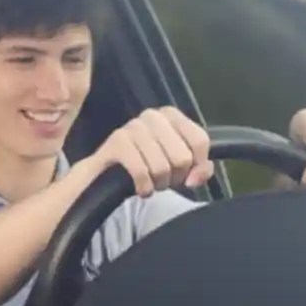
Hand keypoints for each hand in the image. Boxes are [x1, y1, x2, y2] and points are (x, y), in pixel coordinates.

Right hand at [91, 107, 213, 197]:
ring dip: (159, 184)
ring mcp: (132, 127)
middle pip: (181, 157)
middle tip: (164, 180)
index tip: (189, 178)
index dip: (198, 165)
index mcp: (170, 115)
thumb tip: (194, 178)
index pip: (199, 140)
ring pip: (161, 167)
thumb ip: (199, 168)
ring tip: (151, 183)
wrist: (106, 172)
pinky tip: (141, 189)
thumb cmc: (147, 163)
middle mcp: (152, 116)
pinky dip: (144, 187)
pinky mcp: (116, 142)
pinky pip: (141, 172)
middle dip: (175, 177)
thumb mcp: (179, 164)